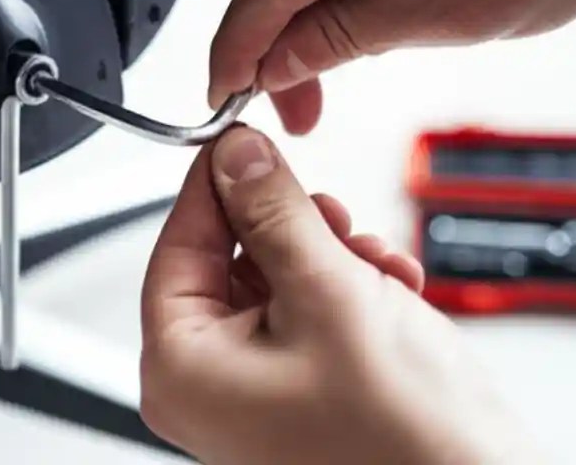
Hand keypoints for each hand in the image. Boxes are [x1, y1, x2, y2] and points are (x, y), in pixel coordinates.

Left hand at [139, 127, 542, 464]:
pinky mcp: (301, 390)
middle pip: (228, 260)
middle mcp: (209, 386)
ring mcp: (255, 391)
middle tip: (331, 214)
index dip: (214, 186)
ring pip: (277, 278)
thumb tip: (238, 158)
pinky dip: (349, 290)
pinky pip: (308, 313)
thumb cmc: (399, 438)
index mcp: (184, 370)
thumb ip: (274, 212)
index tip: (241, 140)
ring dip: (331, 256)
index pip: (175, 246)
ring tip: (374, 266)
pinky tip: (388, 291)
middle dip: (292, 230)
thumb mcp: (328, 291)